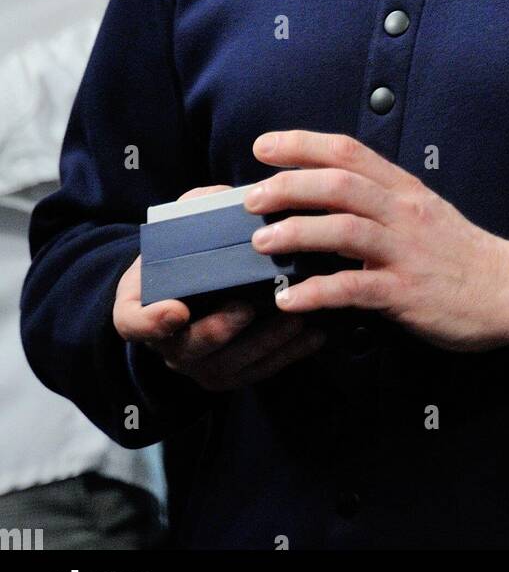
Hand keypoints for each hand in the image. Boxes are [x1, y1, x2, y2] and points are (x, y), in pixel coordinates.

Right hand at [113, 184, 325, 390]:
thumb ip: (193, 213)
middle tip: (247, 309)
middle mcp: (166, 344)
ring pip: (228, 367)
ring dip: (263, 345)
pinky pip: (256, 373)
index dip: (151, 321)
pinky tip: (314, 334)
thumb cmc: (182, 256)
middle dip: (219, 330)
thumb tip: (223, 198)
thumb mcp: (176, 230)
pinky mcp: (230, 374)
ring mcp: (198, 364)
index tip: (177, 309)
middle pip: (187, 349)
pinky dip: (287, 356)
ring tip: (294, 319)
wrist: (189, 289)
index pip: (132, 321)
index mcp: (140, 308)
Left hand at [246, 129, 508, 360]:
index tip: (263, 146)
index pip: (349, 152)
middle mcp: (403, 212)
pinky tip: (290, 300)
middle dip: (289, 186)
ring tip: (261, 244)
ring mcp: (405, 251)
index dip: (302, 144)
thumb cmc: (460, 254)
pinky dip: (317, 292)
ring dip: (296, 233)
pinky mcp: (407, 293)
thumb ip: (380, 203)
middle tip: (250, 199)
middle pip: (339, 184)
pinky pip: (355, 288)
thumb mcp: (423, 213)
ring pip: (344, 230)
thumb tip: (325, 200)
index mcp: (404, 189)